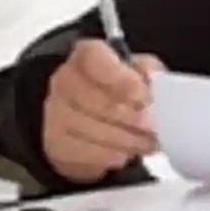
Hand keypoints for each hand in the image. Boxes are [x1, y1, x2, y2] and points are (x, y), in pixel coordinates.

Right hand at [42, 39, 165, 183]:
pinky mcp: (56, 145)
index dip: (122, 80)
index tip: (145, 98)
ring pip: (91, 130)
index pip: (96, 60)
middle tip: (153, 127)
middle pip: (96, 100)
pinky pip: (84, 154)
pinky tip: (127, 153)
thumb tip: (153, 79)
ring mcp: (56, 113)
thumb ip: (148, 73)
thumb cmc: (121, 87)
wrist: (95, 113)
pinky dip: (110, 155)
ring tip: (148, 142)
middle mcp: (65, 80)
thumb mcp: (141, 71)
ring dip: (125, 140)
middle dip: (130, 117)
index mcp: (87, 55)